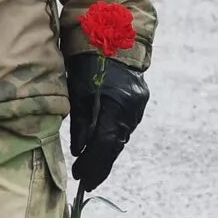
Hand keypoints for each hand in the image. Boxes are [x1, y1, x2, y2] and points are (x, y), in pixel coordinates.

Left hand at [66, 53, 148, 190]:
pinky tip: (101, 146)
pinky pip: (124, 127)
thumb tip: (79, 149)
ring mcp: (137, 105)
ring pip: (121, 137)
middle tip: (85, 181)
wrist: (114, 36)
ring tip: (90, 168)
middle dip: (99, 165)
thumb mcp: (79, 89)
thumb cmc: (89, 60)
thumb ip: (81, 120)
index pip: (105, 144)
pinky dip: (111, 139)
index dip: (93, 164)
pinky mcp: (138, 101)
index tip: (81, 179)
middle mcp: (131, 108)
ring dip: (105, 154)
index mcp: (117, 105)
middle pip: (115, 145)